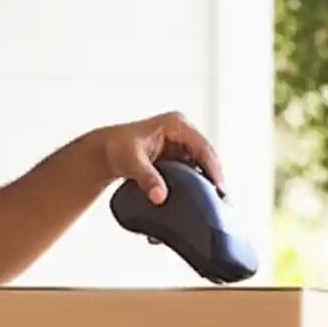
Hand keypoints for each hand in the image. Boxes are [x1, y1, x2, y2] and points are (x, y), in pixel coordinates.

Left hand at [99, 111, 224, 204]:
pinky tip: (201, 198)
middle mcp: (183, 131)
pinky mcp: (178, 155)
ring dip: (207, 181)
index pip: (202, 147)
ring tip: (216, 202)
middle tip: (221, 199)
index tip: (219, 187)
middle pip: (206, 155)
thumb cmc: (116, 148)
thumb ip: (146, 178)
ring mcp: (182, 143)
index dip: (213, 168)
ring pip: (202, 164)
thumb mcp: (131, 162)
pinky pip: (193, 169)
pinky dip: (197, 182)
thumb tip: (160, 196)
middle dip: (214, 176)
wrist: (106, 151)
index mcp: (176, 124)